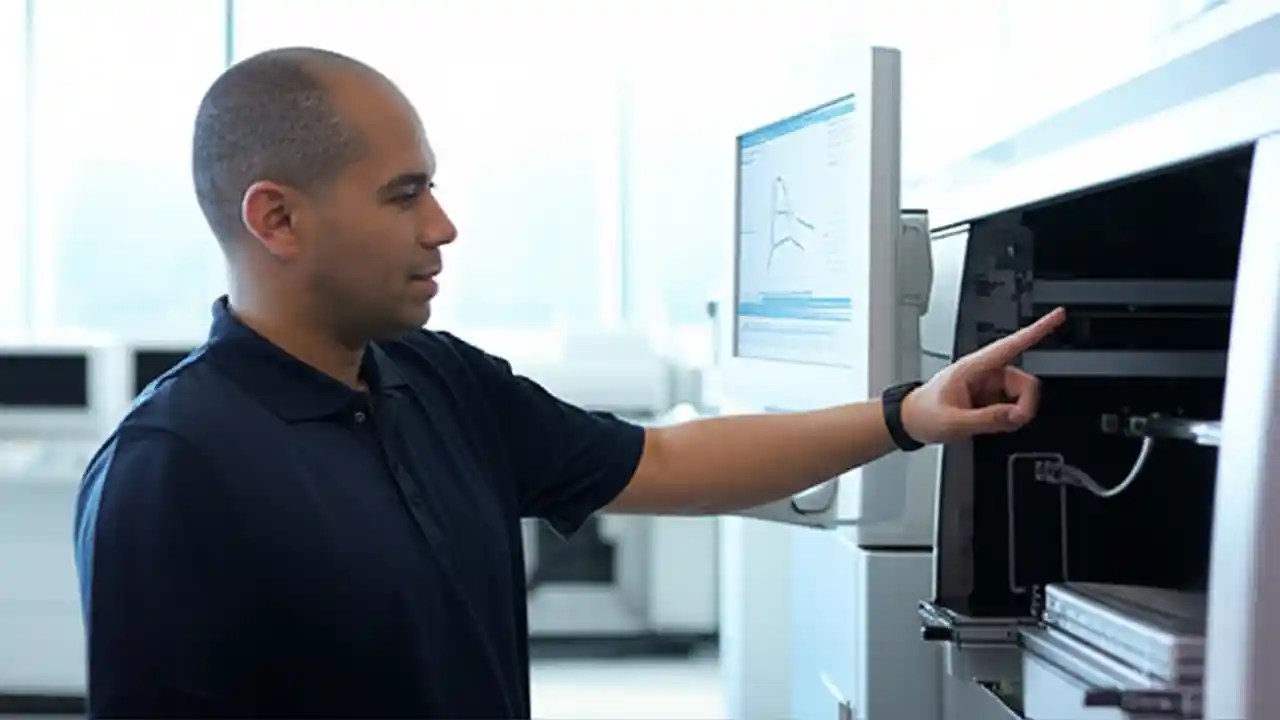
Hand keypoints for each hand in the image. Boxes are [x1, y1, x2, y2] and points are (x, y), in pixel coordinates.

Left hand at [901, 308, 1066, 443]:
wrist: (911, 420)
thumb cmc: (924, 414)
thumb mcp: (953, 421)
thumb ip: (986, 419)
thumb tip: (1015, 416)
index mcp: (974, 367)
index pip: (1012, 344)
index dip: (1038, 329)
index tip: (1059, 316)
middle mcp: (985, 372)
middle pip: (1024, 382)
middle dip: (1023, 404)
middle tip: (1011, 421)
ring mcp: (989, 385)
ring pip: (1020, 396)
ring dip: (1014, 413)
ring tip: (990, 423)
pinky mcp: (990, 397)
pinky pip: (1011, 406)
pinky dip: (1007, 417)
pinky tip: (989, 421)